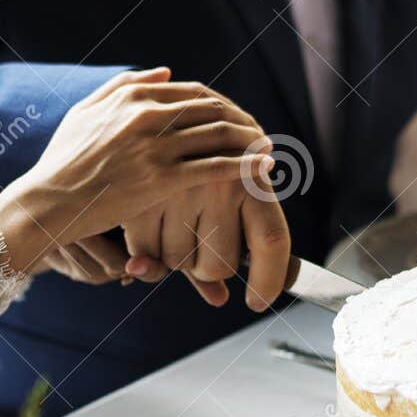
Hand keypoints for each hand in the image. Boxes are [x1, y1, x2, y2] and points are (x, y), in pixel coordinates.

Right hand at [0, 68, 273, 277]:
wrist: (48, 203)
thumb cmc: (62, 164)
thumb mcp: (84, 113)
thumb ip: (123, 85)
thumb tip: (167, 71)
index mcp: (131, 97)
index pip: (193, 92)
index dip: (222, 104)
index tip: (237, 117)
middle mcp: (145, 115)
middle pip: (212, 108)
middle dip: (242, 120)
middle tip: (261, 133)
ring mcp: (154, 147)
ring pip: (219, 134)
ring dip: (250, 140)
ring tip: (267, 149)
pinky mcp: (160, 179)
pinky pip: (215, 167)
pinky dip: (245, 166)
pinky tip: (262, 169)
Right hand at [120, 169, 291, 311]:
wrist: (154, 114)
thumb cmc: (199, 167)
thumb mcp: (224, 194)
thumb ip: (223, 249)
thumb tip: (218, 299)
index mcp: (252, 179)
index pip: (273, 241)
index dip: (269, 279)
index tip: (257, 302)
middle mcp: (222, 182)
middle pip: (220, 266)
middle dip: (206, 266)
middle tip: (198, 235)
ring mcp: (182, 190)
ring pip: (180, 264)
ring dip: (172, 256)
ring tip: (169, 219)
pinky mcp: (144, 197)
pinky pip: (147, 252)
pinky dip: (144, 251)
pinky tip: (147, 224)